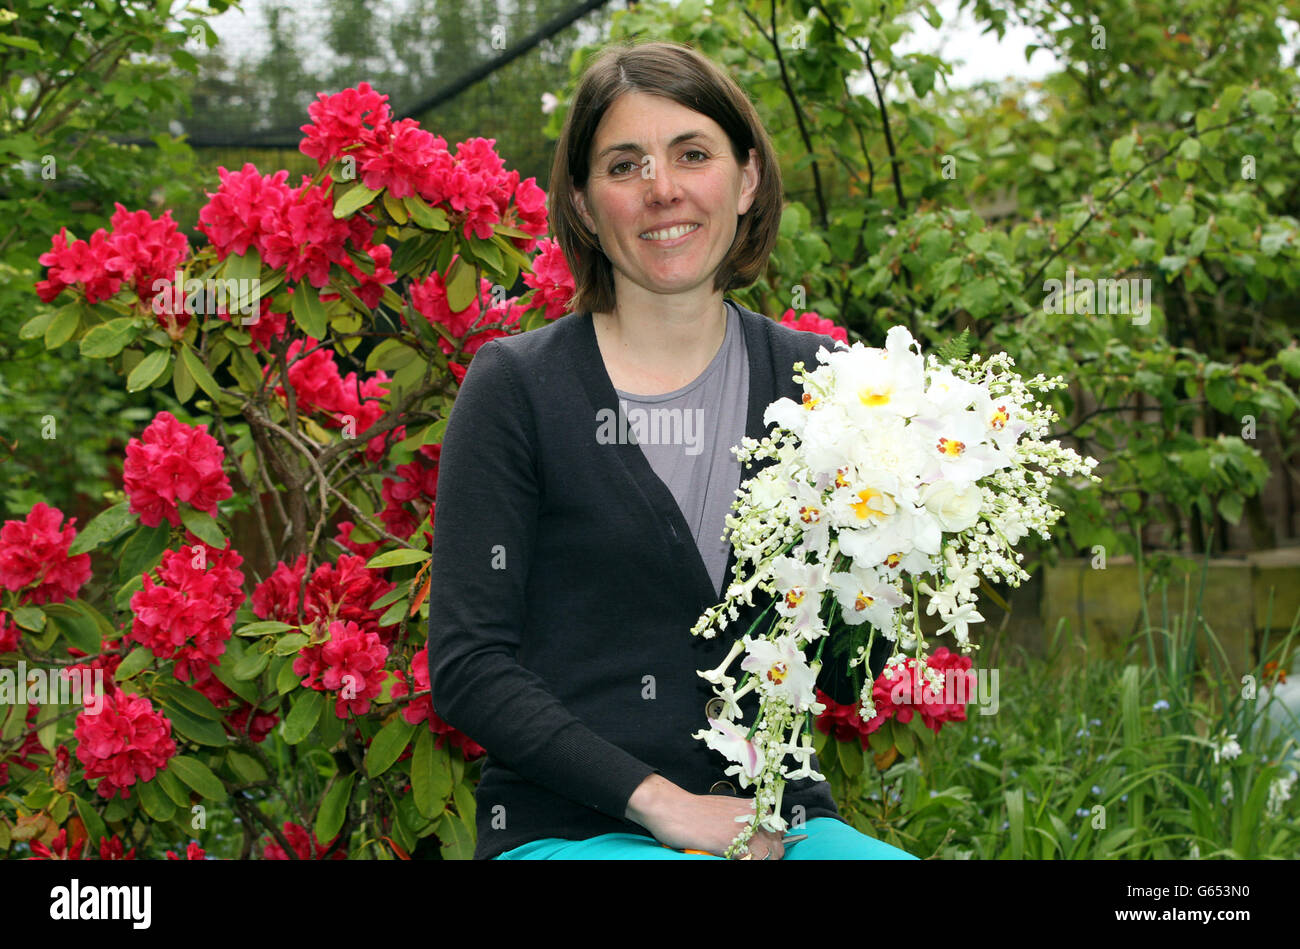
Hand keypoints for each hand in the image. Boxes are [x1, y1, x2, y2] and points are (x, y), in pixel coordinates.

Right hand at [625, 774, 785, 858]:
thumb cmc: (693, 810)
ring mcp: (745, 831)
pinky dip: (749, 862)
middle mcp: (752, 816)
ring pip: (771, 855)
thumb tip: (754, 833)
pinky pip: (755, 860)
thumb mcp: (725, 807)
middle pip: (777, 845)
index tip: (763, 848)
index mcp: (751, 806)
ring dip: (761, 859)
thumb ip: (743, 818)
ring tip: (742, 857)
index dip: (771, 842)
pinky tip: (734, 858)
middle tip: (752, 857)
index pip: (778, 829)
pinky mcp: (734, 845)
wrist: (672, 808)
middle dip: (770, 855)